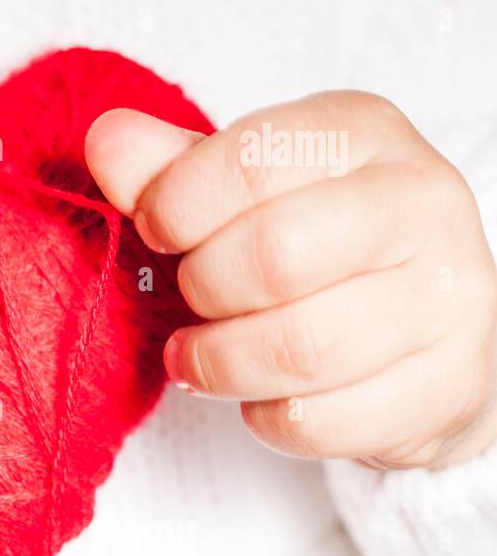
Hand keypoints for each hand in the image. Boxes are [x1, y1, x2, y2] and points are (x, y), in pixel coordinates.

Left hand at [86, 91, 496, 468]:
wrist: (422, 326)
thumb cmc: (313, 242)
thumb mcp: (242, 188)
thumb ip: (170, 168)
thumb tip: (106, 141)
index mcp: (364, 133)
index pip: (252, 160)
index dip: (176, 206)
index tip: (157, 230)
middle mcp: (423, 205)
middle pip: (275, 257)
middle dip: (203, 290)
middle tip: (189, 298)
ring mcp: (450, 300)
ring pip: (300, 351)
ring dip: (221, 364)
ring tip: (198, 356)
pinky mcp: (449, 388)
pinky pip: (320, 421)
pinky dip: (264, 418)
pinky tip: (261, 394)